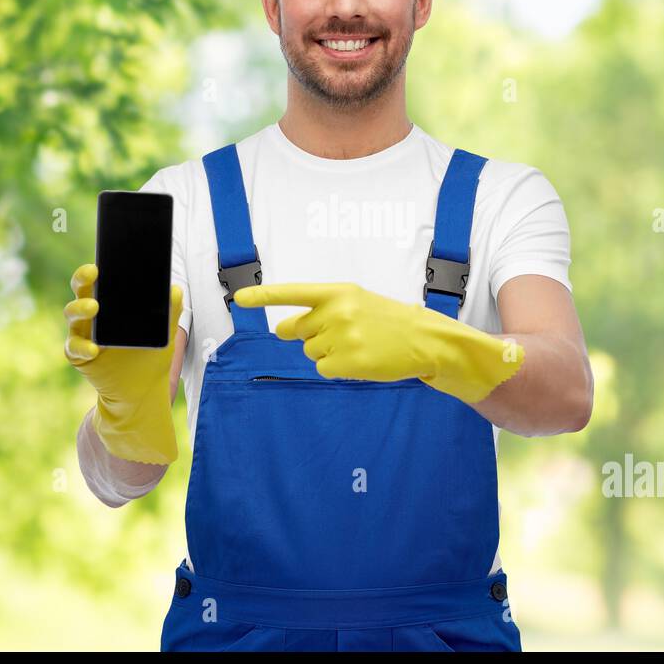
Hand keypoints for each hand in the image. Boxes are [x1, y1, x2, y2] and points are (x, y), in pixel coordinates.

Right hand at [64, 264, 183, 463]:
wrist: (142, 390)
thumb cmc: (150, 356)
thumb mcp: (165, 334)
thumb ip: (170, 312)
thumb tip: (176, 289)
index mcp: (110, 302)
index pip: (100, 279)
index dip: (98, 267)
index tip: (104, 259)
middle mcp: (92, 314)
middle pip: (81, 290)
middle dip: (83, 279)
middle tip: (93, 272)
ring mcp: (83, 334)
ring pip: (72, 314)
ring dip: (80, 308)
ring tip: (94, 308)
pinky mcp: (80, 356)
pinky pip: (75, 347)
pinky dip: (83, 347)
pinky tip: (95, 348)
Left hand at [232, 282, 523, 403]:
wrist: (424, 339)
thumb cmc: (386, 319)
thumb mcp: (354, 304)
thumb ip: (316, 313)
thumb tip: (280, 329)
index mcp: (338, 292)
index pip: (293, 293)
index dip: (264, 296)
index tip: (239, 298)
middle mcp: (338, 312)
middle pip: (298, 331)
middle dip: (310, 335)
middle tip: (341, 333)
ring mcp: (344, 339)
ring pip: (312, 353)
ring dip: (329, 353)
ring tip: (359, 346)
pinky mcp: (350, 363)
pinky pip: (324, 370)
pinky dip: (338, 369)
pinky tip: (361, 360)